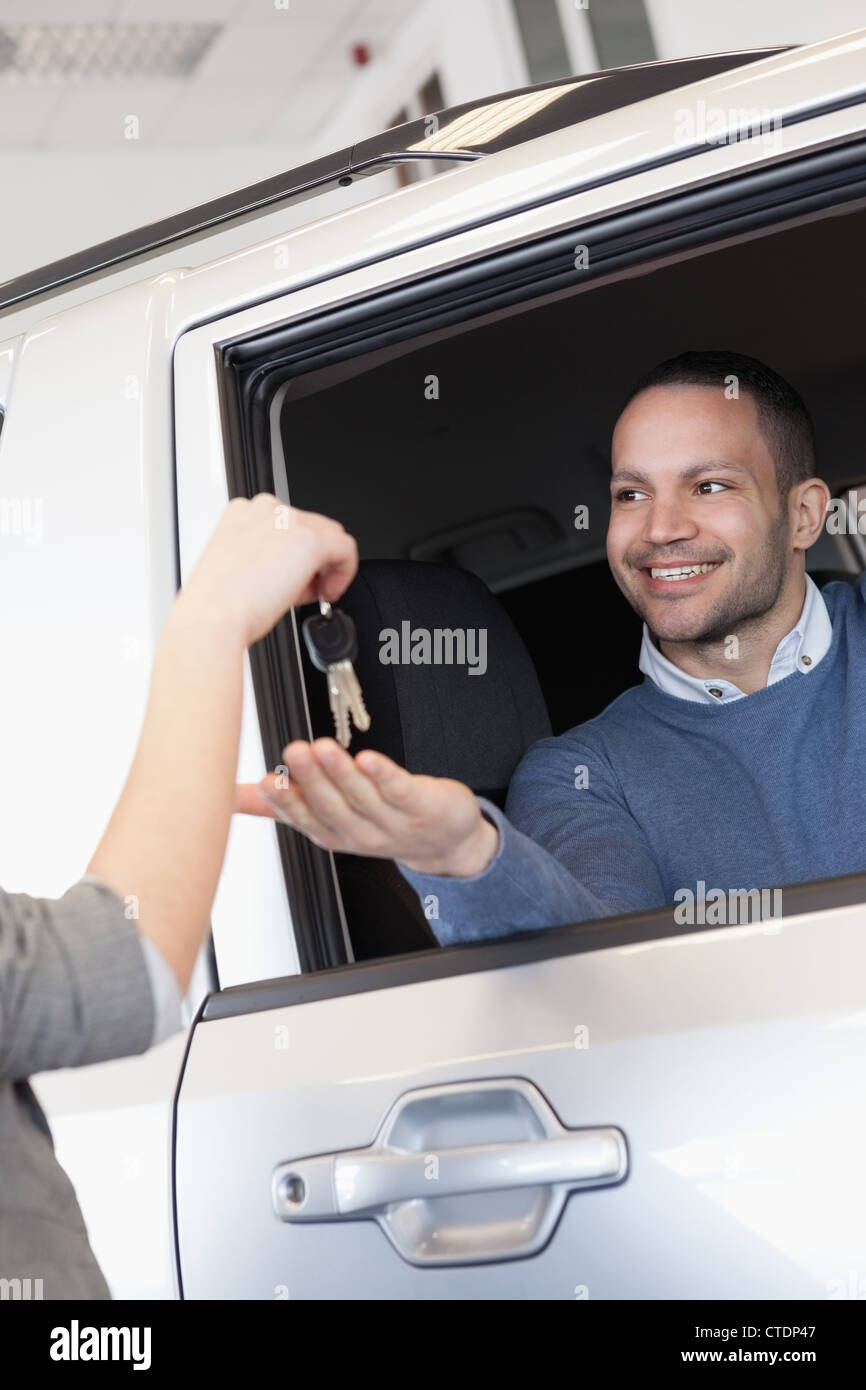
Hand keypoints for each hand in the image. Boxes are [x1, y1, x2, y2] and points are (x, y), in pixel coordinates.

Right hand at [177, 495, 357, 647]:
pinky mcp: (310, 539)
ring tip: (305, 594)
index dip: (292, 555)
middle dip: (311, 562)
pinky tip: (327, 593)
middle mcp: (265, 509)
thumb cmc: (218, 603)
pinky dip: (344, 574)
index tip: (288, 577)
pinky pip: (346, 550)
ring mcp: (288, 520)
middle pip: (311, 528)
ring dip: (323, 568)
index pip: (286, 525)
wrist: (214, 616)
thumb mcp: (237, 566)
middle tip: (300, 590)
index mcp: (242, 512)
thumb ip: (264, 555)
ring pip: (330, 537)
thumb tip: (288, 566)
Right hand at [235, 739, 499, 877]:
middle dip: (311, 779)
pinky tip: (368, 757)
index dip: (285, 804)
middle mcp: (361, 832)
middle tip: (293, 752)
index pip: (306, 820)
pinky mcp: (422, 803)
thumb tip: (232, 796)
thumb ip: (284, 805)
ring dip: (341, 772)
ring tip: (323, 747)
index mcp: (335, 834)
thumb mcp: (329, 820)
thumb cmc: (383, 823)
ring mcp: (393, 820)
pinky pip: (400, 789)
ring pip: (363, 797)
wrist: (447, 843)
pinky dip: (383, 774)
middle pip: (333, 807)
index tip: (267, 783)